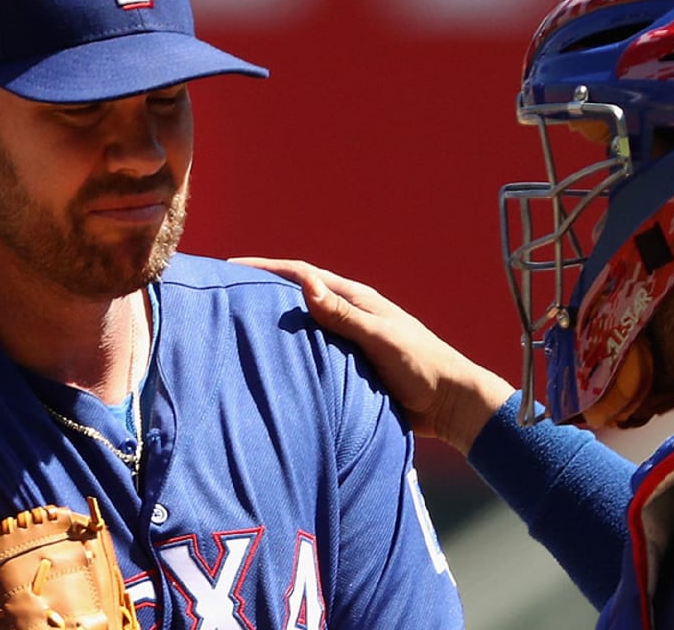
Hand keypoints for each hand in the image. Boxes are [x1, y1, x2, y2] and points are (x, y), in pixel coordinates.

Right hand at [232, 257, 515, 453]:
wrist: (449, 406)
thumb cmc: (422, 366)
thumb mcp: (381, 338)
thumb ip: (344, 315)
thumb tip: (304, 283)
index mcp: (357, 300)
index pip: (304, 276)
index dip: (267, 269)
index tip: (232, 267)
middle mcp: (348, 317)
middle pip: (297, 299)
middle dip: (263, 294)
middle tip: (225, 296)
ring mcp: (347, 344)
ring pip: (302, 330)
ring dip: (274, 327)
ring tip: (236, 329)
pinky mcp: (348, 371)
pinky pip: (311, 360)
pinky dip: (290, 358)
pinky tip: (268, 368)